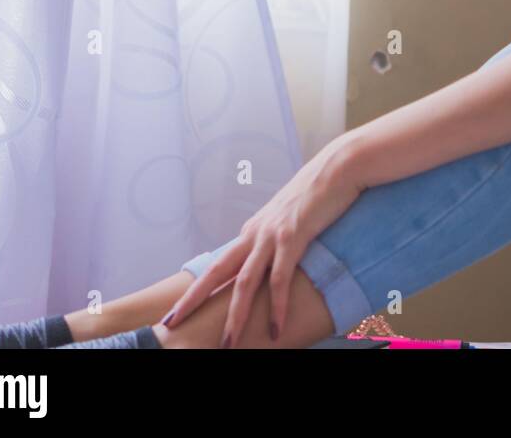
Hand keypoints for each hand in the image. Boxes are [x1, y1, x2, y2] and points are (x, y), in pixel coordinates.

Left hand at [161, 136, 365, 346]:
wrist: (338, 167)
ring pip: (245, 282)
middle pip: (217, 273)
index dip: (196, 289)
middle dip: (192, 300)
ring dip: (236, 315)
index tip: (176, 310)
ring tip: (228, 343)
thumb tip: (277, 255)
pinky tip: (276, 328)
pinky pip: (280, 278)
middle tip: (171, 326)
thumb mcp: (290, 217)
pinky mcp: (293, 237)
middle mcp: (255, 234)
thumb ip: (278, 236)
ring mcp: (271, 235)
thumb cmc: (319, 192)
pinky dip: (277, 306)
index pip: (218, 265)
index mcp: (252, 231)